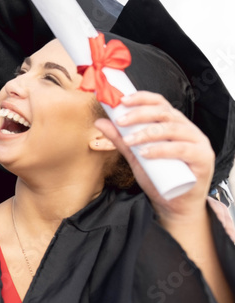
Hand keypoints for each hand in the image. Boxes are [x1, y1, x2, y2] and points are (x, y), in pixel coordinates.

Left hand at [94, 91, 213, 221]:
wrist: (174, 204)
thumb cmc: (158, 177)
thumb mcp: (135, 156)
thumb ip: (120, 140)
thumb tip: (100, 122)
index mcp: (173, 123)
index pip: (159, 103)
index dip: (142, 98)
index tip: (122, 100)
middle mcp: (187, 129)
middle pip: (164, 113)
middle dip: (139, 114)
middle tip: (119, 122)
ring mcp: (197, 142)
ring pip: (172, 129)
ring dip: (147, 133)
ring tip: (128, 141)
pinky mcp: (202, 158)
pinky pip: (182, 149)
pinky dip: (162, 149)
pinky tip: (145, 153)